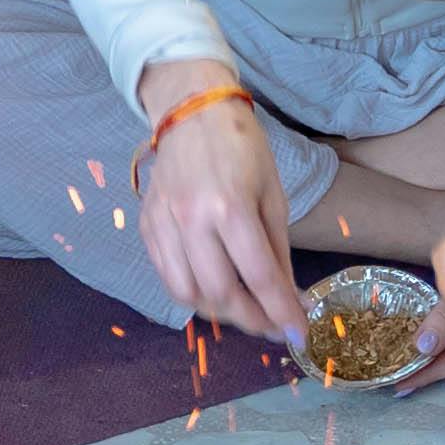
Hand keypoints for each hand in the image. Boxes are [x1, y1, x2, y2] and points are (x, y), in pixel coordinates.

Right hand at [133, 64, 309, 348]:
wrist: (191, 110)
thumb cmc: (242, 148)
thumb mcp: (272, 195)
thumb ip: (277, 251)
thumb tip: (288, 298)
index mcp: (230, 208)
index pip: (258, 277)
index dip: (280, 312)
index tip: (298, 335)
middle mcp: (191, 220)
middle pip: (220, 294)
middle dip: (251, 319)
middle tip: (272, 325)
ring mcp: (163, 224)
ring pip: (187, 294)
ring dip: (219, 312)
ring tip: (244, 309)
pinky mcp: (146, 226)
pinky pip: (166, 275)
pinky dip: (191, 292)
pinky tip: (213, 289)